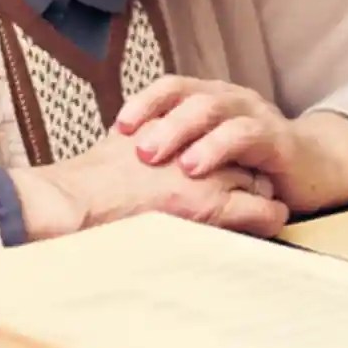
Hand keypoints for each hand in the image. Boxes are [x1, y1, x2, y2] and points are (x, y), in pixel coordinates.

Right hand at [9, 128, 288, 240]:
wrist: (75, 202)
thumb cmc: (88, 180)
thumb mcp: (122, 141)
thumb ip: (146, 135)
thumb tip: (145, 141)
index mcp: (176, 128)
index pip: (222, 133)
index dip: (227, 150)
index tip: (227, 165)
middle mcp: (196, 145)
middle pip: (243, 154)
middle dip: (247, 168)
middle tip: (247, 186)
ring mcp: (206, 176)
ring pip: (256, 180)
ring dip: (258, 192)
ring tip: (260, 205)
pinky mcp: (211, 208)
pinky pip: (260, 211)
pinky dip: (269, 216)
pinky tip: (272, 219)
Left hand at [115, 76, 347, 213]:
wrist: (319, 169)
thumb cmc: (256, 165)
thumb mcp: (213, 155)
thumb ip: (181, 151)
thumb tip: (128, 160)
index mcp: (212, 97)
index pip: (171, 88)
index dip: (144, 103)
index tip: (119, 128)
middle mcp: (231, 98)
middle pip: (186, 97)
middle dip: (156, 120)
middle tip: (134, 148)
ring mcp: (255, 114)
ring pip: (212, 110)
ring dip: (180, 132)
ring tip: (156, 158)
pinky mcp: (278, 138)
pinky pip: (244, 135)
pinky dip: (216, 148)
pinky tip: (195, 168)